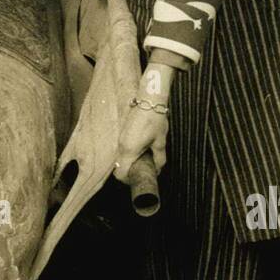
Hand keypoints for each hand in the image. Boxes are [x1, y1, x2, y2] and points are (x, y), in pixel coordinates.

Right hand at [112, 62, 176, 181]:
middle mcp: (121, 145)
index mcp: (129, 150)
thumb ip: (159, 158)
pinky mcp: (123, 132)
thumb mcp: (160, 141)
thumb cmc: (155, 120)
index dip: (127, 180)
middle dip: (129, 171)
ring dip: (130, 161)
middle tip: (143, 170)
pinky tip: (141, 148)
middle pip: (119, 166)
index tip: (137, 178)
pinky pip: (122, 148)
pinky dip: (129, 152)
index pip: (120, 173)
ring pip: (120, 157)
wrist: (149, 99)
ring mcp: (120, 137)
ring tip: (144, 158)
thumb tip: (158, 169)